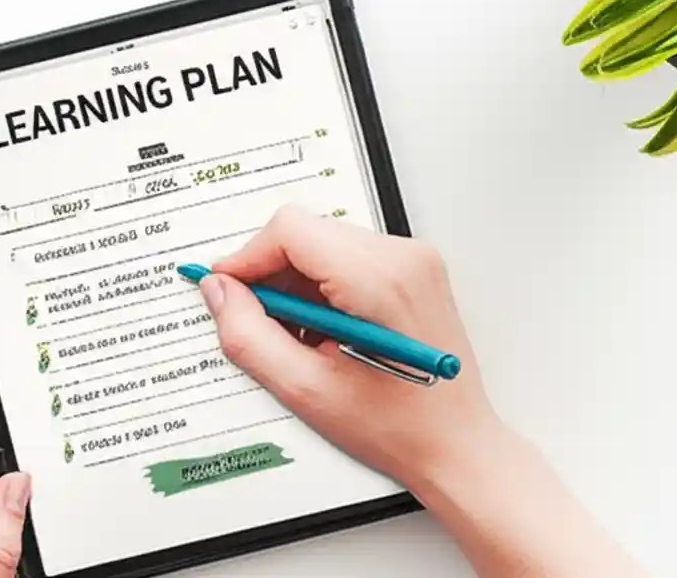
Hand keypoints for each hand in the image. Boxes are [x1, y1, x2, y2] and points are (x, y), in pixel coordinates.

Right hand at [202, 206, 647, 576]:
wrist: (456, 446)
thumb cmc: (399, 428)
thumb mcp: (307, 389)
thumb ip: (250, 335)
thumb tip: (219, 292)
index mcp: (379, 280)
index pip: (291, 230)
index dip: (248, 257)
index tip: (226, 288)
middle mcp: (403, 258)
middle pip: (308, 233)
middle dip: (273, 274)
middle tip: (263, 326)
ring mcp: (415, 261)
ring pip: (326, 244)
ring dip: (299, 284)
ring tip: (304, 339)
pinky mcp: (416, 271)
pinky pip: (351, 257)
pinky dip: (325, 288)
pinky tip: (327, 333)